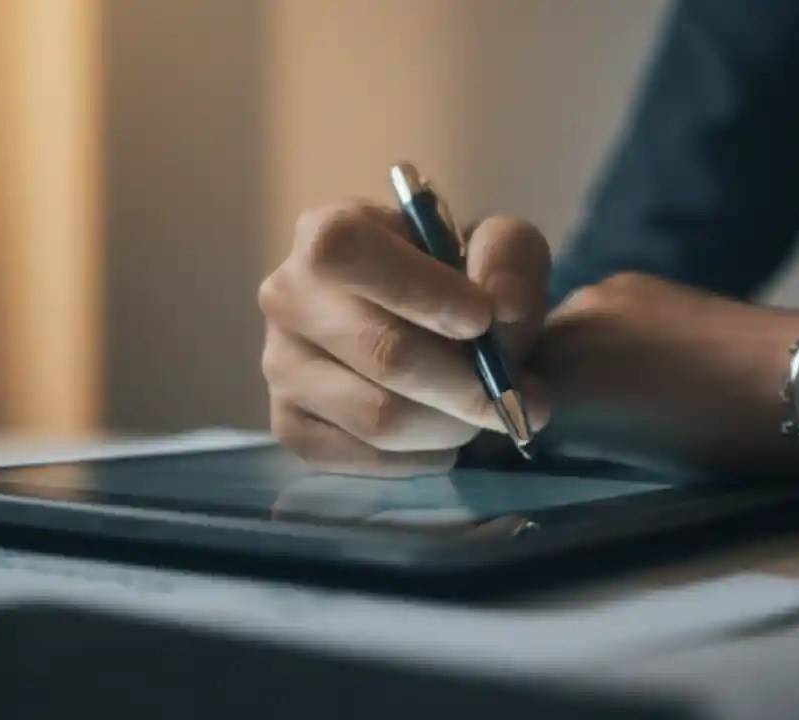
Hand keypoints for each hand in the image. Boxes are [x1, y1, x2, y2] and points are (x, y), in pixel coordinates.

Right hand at [259, 202, 551, 475]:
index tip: (483, 320)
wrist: (424, 331)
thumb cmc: (456, 281)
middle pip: (383, 352)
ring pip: (378, 417)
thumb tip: (503, 307)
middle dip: (466, 384)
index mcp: (326, 233)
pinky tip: (440, 434)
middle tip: (518, 399)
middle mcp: (287, 297)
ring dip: (450, 426)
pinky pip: (363, 458)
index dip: (422, 291)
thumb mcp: (495, 247)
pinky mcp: (288, 425)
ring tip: (481, 414)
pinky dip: (421, 457)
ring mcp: (281, 366)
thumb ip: (508, 259)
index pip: (351, 254)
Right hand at [529, 273, 798, 474]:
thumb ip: (573, 436)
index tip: (528, 442)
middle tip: (567, 423)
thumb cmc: (720, 441)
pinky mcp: (633, 282)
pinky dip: (601, 338)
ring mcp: (601, 295)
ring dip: (570, 359)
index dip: (513, 420)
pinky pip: (593, 314)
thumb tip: (538, 434)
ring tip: (616, 392)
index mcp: (564, 377)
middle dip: (535, 386)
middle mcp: (570, 324)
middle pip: (526, 358)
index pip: (505, 398)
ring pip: (559, 333)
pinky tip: (641, 362)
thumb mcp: (632, 456)